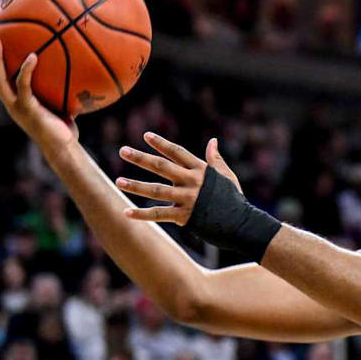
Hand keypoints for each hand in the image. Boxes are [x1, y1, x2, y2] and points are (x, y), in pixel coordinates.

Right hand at [0, 39, 78, 152]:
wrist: (63, 149)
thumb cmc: (65, 131)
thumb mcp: (61, 109)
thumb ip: (61, 95)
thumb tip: (77, 78)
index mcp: (17, 105)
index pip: (0, 84)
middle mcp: (13, 106)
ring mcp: (17, 108)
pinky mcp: (28, 109)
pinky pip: (24, 85)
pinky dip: (26, 70)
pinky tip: (33, 56)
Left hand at [116, 133, 241, 224]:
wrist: (241, 223)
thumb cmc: (234, 199)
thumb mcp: (226, 175)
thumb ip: (215, 159)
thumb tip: (213, 140)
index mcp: (201, 170)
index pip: (177, 152)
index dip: (161, 143)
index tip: (145, 136)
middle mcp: (192, 182)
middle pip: (161, 167)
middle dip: (141, 158)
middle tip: (122, 151)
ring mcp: (187, 199)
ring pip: (156, 190)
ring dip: (135, 185)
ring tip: (118, 180)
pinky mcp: (184, 216)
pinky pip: (159, 214)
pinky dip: (141, 214)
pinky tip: (126, 212)